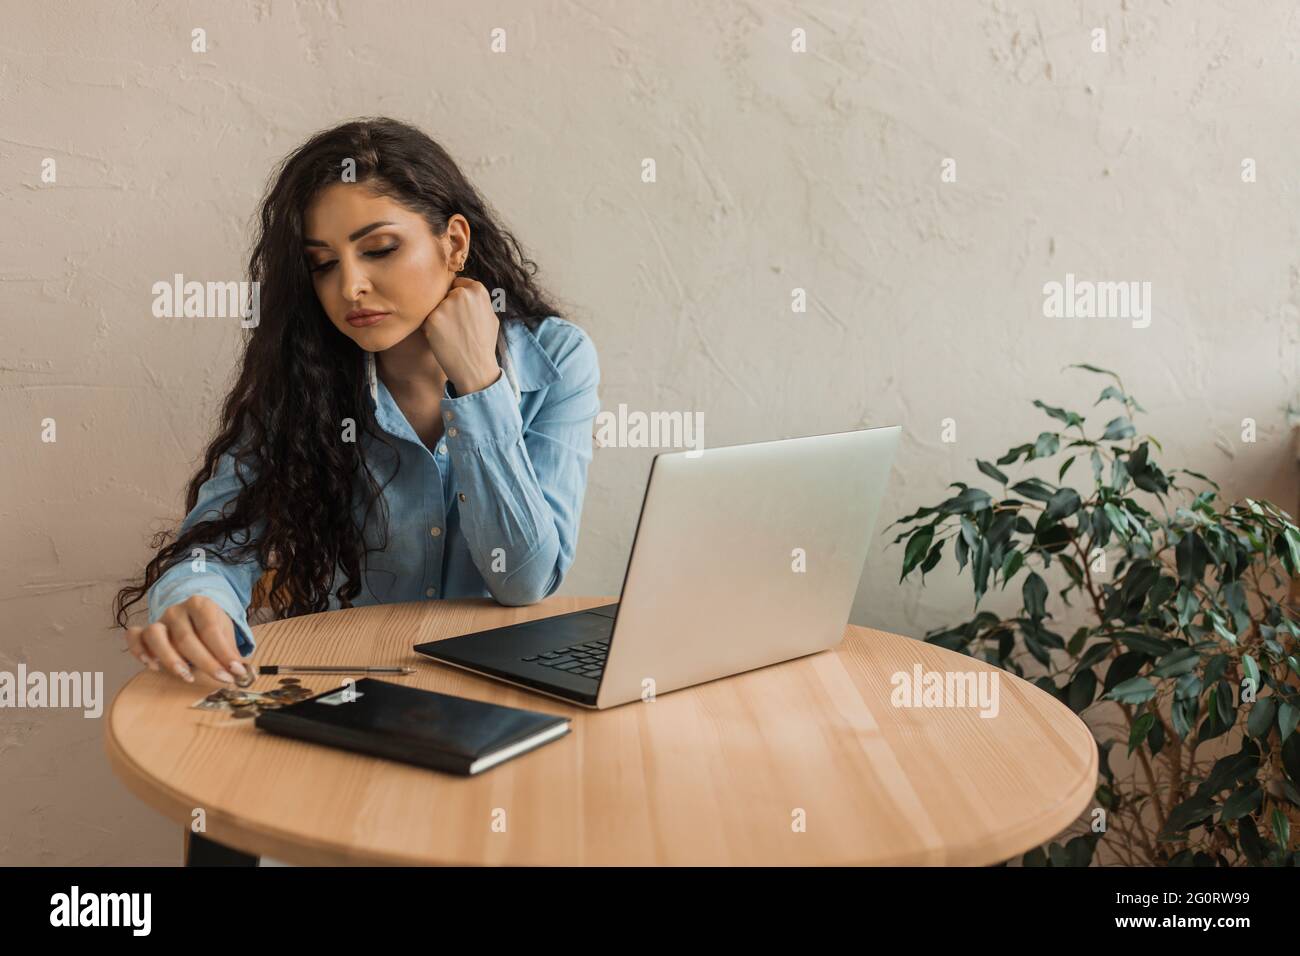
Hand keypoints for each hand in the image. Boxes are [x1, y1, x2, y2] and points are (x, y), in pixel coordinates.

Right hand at [123, 595, 246, 684]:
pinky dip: (139, 651)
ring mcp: (158, 620)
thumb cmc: (210, 627)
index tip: (236, 671)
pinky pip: (134, 637)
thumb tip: (242, 672)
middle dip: (206, 662)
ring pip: (156, 636)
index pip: (210, 630)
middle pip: (186, 638)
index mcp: (199, 604)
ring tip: (188, 676)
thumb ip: (230, 651)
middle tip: (222, 679)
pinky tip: (152, 666)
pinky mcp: (143, 631)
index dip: (223, 652)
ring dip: (170, 659)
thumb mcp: (225, 633)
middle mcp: (176, 610)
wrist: (193, 615)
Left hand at [421, 277, 501, 394]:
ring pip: (435, 306)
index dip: (456, 298)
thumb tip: (467, 290)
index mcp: (478, 290)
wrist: (475, 369)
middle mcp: (462, 294)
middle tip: (454, 326)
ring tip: (450, 334)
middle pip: (445, 293)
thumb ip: (479, 301)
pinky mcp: (432, 318)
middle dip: (446, 305)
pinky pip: (427, 318)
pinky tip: (442, 339)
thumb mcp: (491, 317)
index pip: (458, 283)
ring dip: (438, 317)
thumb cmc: (484, 345)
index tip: (459, 312)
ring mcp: (446, 305)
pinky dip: (430, 328)